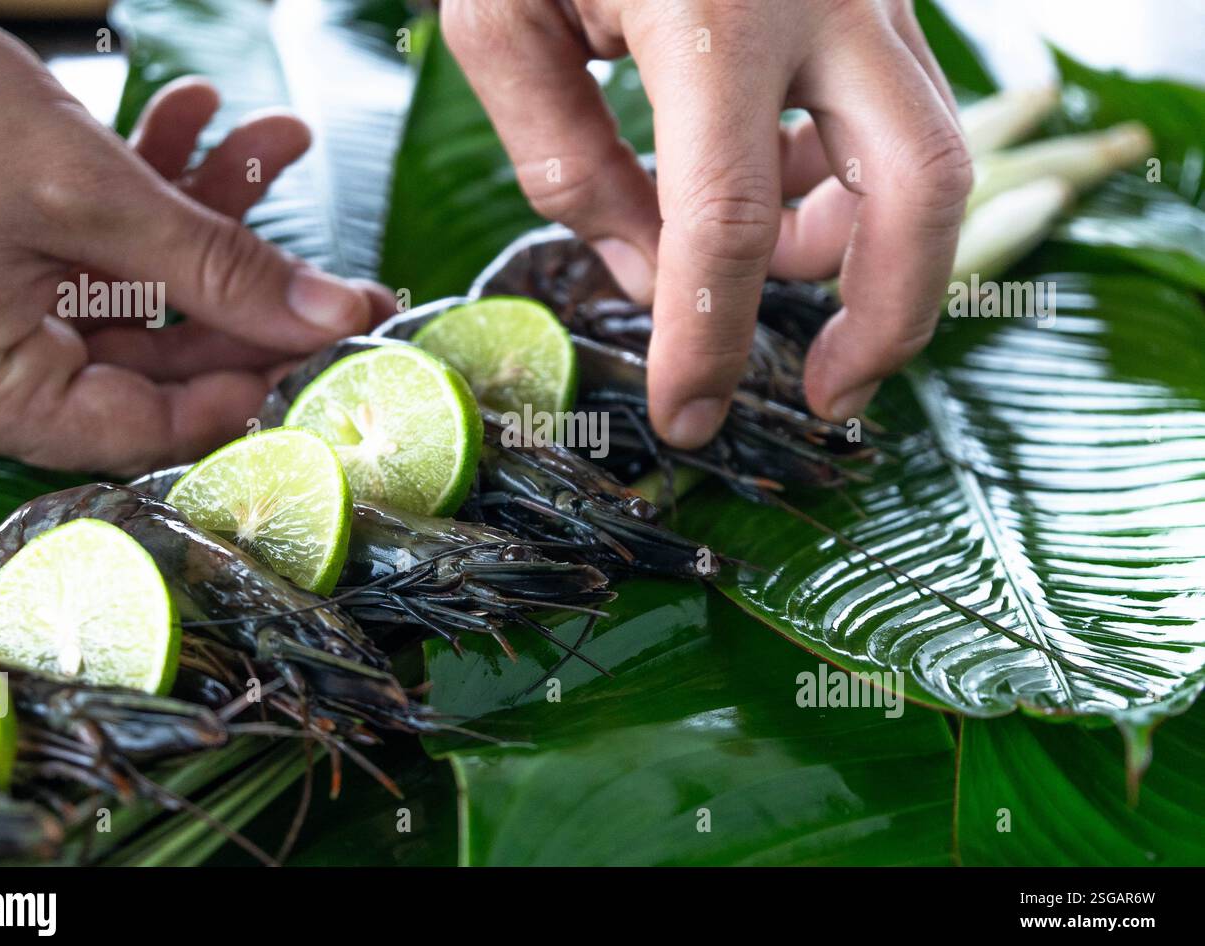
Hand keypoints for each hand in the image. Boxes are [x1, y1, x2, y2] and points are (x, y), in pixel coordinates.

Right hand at [0, 2, 391, 473]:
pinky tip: (193, 116)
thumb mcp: (87, 189)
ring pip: (138, 293)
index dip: (251, 385)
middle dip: (246, 286)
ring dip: (207, 213)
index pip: (150, 429)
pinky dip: (148, 192)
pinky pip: (96, 253)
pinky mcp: (0, 273)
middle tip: (334, 266)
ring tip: (267, 134)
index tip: (327, 342)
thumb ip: (219, 265)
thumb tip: (332, 315)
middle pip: (158, 361)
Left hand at [441, 0, 971, 444]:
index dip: (711, 342)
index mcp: (710, 12)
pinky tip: (776, 190)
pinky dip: (849, 180)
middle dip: (889, 321)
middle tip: (832, 396)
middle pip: (919, 192)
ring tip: (767, 276)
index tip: (691, 418)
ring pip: (930, 152)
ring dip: (865, 246)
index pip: (727, 224)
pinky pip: (896, 110)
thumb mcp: (503, 19)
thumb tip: (647, 272)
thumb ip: (566, 162)